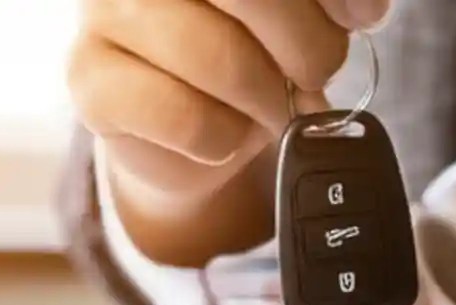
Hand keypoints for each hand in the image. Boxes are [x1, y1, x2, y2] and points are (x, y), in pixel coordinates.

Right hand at [67, 0, 391, 210]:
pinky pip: (185, 118)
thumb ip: (327, 2)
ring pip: (219, 60)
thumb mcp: (299, 16)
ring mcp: (107, 12)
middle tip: (315, 75)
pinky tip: (222, 135)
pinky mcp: (90, 81)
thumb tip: (365, 8)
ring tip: (271, 109)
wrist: (185, 131)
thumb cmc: (248, 53)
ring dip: (267, 101)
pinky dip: (224, 140)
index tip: (364, 18)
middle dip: (306, 44)